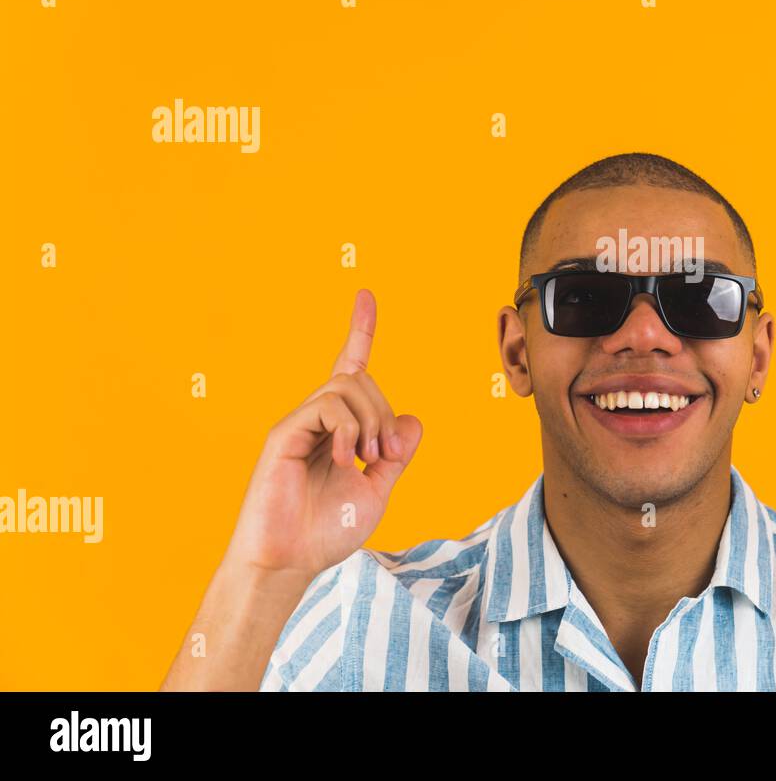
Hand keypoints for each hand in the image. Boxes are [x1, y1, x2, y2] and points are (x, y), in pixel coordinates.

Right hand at [223, 289, 422, 581]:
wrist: (290, 560)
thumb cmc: (327, 529)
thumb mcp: (378, 489)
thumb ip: (396, 453)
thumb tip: (411, 418)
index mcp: (338, 428)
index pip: (350, 367)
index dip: (359, 330)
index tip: (366, 295)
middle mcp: (316, 419)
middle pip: (361, 379)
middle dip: (384, 412)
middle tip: (384, 455)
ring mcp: (299, 423)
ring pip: (347, 385)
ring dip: (371, 420)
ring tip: (366, 459)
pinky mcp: (284, 434)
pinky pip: (327, 405)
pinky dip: (348, 429)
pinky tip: (345, 459)